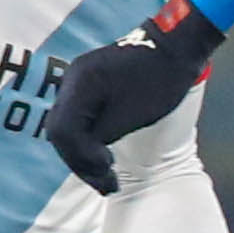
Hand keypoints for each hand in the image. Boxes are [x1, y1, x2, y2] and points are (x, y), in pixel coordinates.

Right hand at [43, 0, 224, 195]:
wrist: (174, 48)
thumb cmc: (158, 80)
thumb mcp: (130, 115)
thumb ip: (100, 136)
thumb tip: (87, 156)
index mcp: (81, 82)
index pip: (63, 130)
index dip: (81, 156)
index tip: (108, 167)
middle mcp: (72, 79)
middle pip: (59, 130)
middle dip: (81, 162)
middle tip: (107, 184)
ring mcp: (77, 81)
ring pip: (66, 127)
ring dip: (84, 155)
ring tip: (107, 178)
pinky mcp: (86, 86)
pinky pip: (77, 118)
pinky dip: (88, 141)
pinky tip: (104, 158)